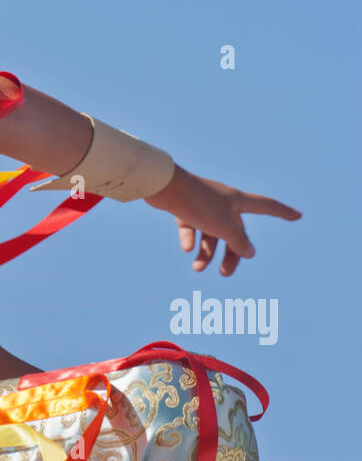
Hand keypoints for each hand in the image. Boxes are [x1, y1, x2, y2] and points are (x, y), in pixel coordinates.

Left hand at [144, 165, 301, 276]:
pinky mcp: (184, 207)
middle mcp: (223, 201)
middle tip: (225, 274)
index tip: (298, 216)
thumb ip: (239, 241)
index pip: (268, 206)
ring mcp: (203, 204)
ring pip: (211, 233)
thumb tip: (249, 252)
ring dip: (206, 252)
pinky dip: (189, 238)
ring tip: (197, 268)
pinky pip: (192, 227)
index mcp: (238, 201)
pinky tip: (186, 248)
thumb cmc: (198, 203)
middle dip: (231, 253)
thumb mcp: (224, 226)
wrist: (164, 186)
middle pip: (235, 231)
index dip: (283, 212)